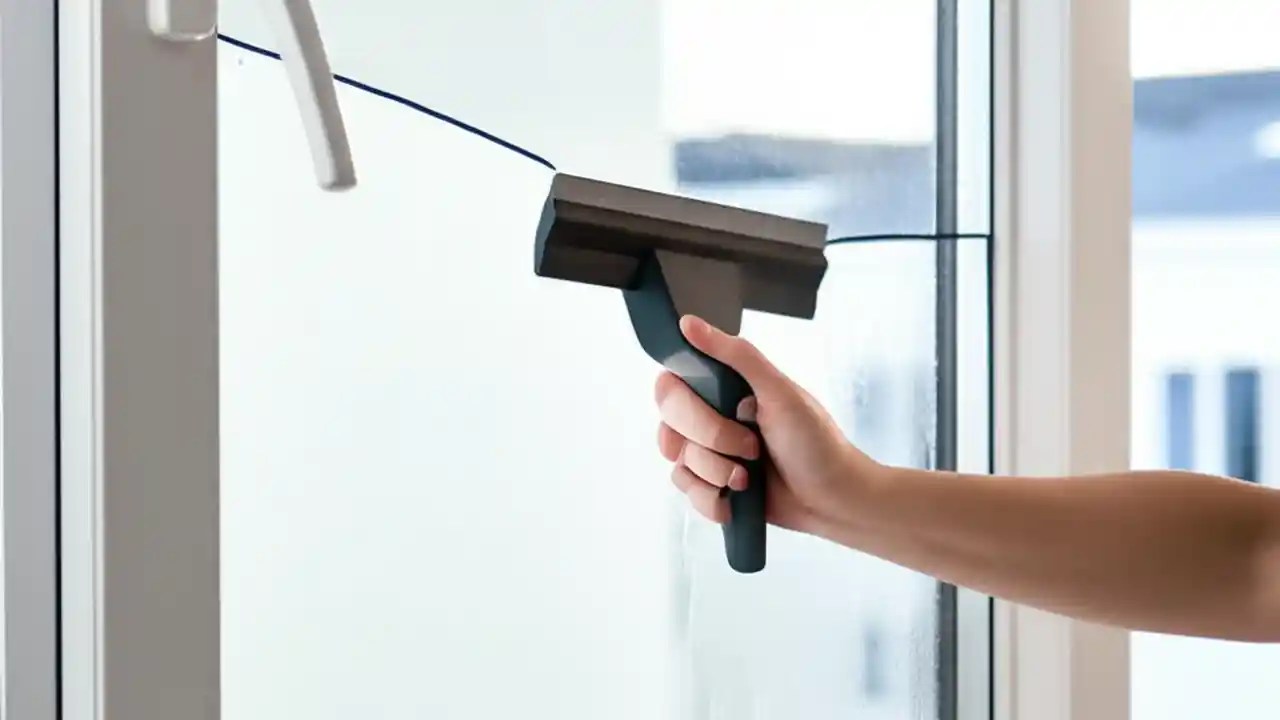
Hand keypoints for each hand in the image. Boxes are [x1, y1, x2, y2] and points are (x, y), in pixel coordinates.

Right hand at [654, 315, 882, 539]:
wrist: (833, 500)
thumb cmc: (817, 443)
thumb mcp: (780, 391)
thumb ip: (736, 355)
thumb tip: (689, 324)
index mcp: (725, 388)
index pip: (671, 387)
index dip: (684, 406)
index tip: (714, 412)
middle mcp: (711, 417)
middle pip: (670, 427)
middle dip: (713, 442)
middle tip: (751, 447)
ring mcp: (710, 454)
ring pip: (678, 463)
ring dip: (716, 474)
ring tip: (748, 478)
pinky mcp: (713, 487)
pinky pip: (687, 493)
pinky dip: (711, 500)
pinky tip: (737, 498)